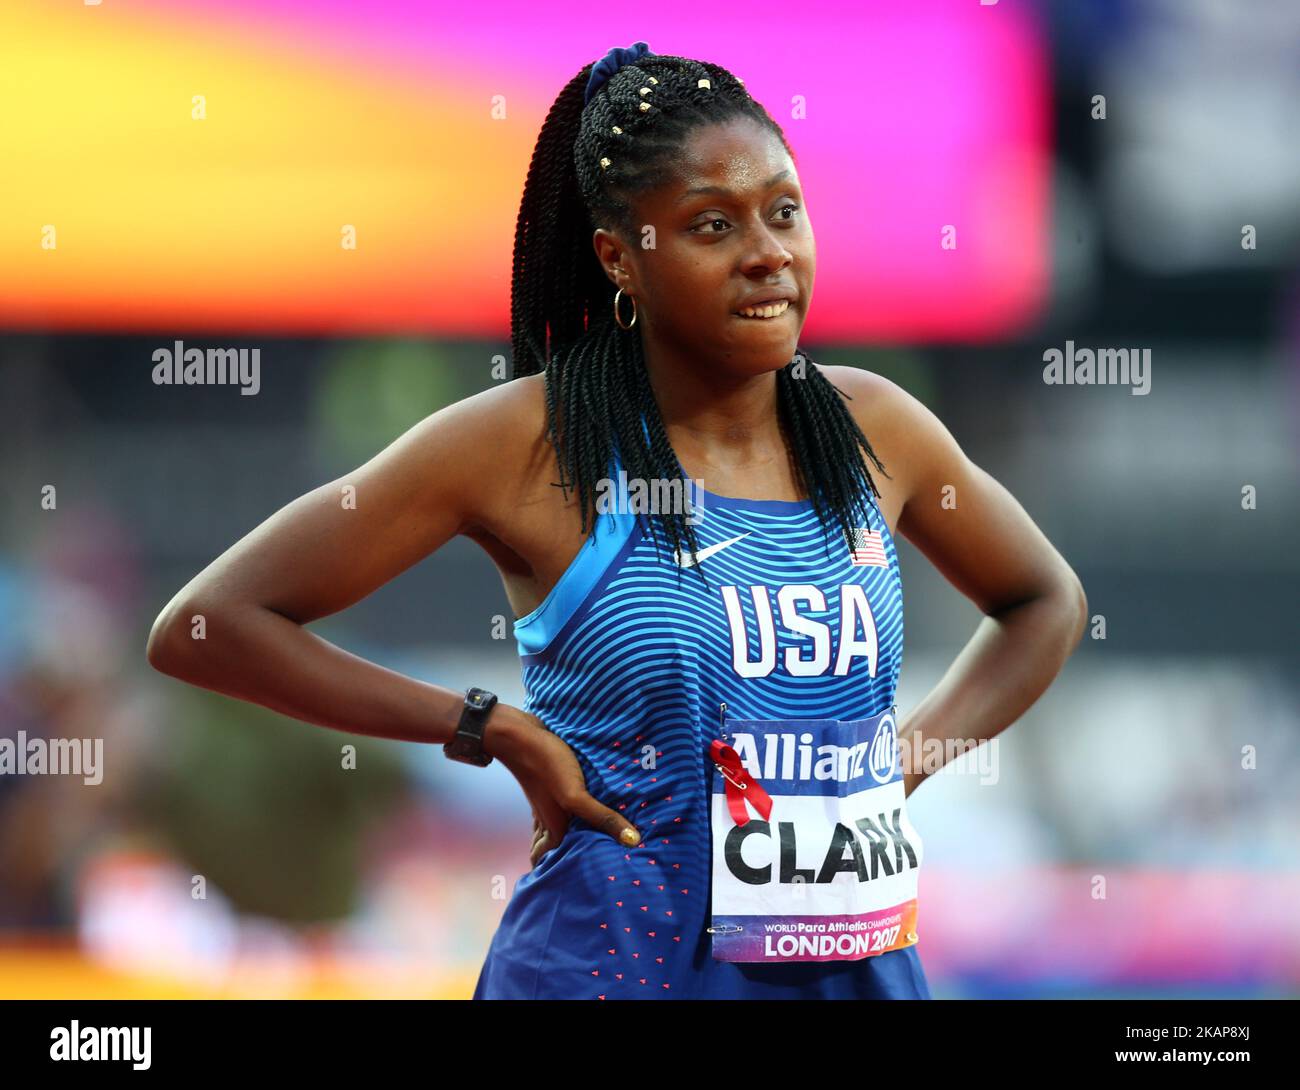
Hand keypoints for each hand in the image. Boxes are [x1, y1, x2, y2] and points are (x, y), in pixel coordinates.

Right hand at [483, 704, 640, 863]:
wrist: (519, 734)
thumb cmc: (546, 765)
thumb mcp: (575, 795)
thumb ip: (601, 818)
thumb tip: (633, 841)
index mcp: (555, 830)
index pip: (558, 865)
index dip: (569, 879)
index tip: (593, 888)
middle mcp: (550, 822)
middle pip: (556, 853)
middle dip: (571, 864)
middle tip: (601, 870)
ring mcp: (548, 806)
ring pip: (557, 833)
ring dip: (571, 842)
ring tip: (595, 848)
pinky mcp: (551, 788)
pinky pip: (562, 811)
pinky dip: (574, 817)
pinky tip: (586, 812)